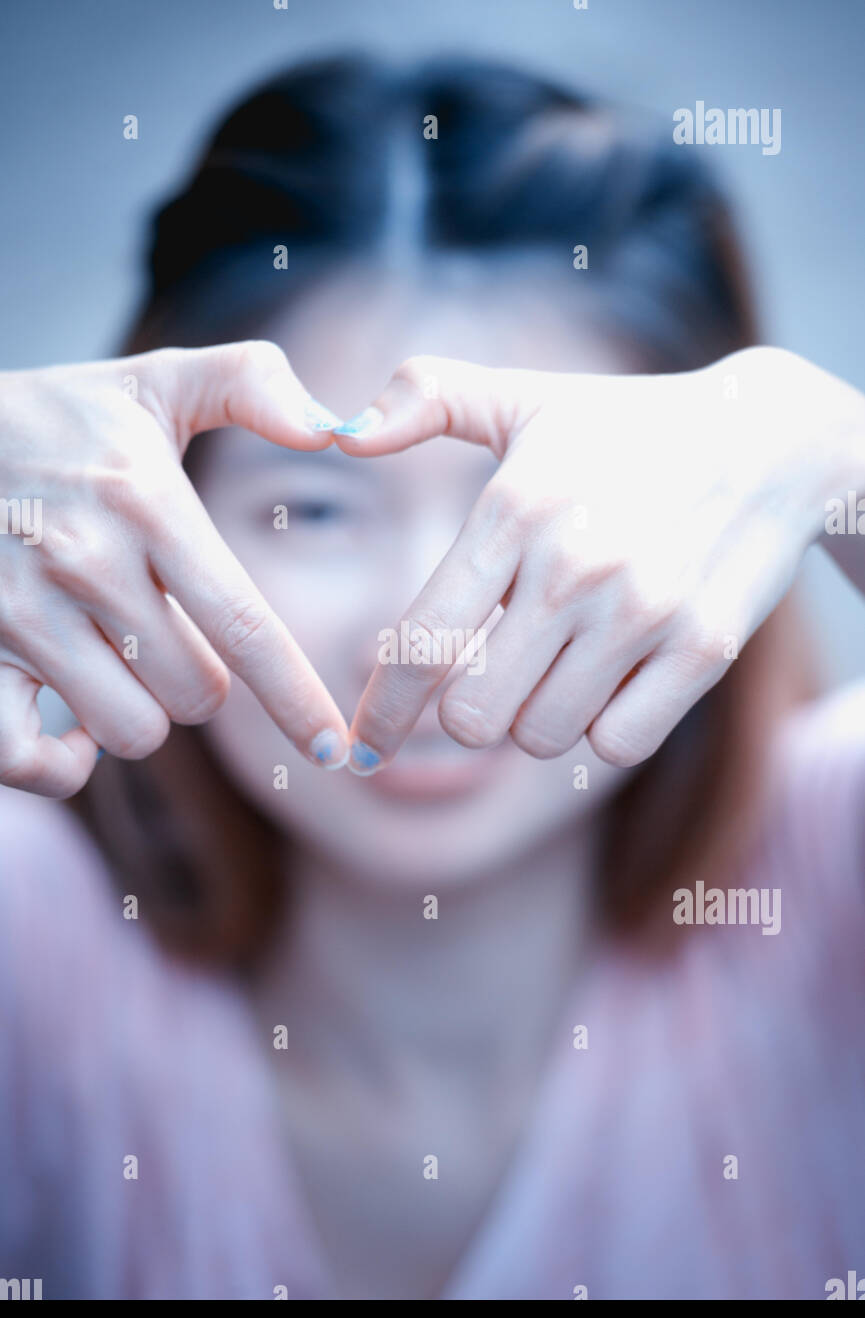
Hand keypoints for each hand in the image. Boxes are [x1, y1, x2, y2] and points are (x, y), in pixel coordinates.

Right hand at [0, 341, 347, 795]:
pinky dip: (60, 763)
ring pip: (131, 731)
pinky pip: (28, 761)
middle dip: (201, 679)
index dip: (296, 698)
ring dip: (139, 712)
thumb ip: (250, 385)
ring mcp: (20, 616)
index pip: (244, 628)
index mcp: (146, 505)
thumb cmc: (55, 421)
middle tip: (165, 633)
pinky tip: (70, 725)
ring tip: (116, 662)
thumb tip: (334, 431)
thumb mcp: (151, 384)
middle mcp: (84, 565)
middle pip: (197, 695)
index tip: (331, 746)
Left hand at [336, 346, 855, 771]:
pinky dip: (604, 728)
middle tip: (494, 673)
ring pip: (542, 737)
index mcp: (515, 509)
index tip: (364, 743)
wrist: (774, 441)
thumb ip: (427, 400)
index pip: (420, 645)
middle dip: (468, 710)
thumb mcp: (527, 400)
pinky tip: (614, 678)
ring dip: (538, 716)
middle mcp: (575, 566)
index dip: (380, 710)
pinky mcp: (705, 649)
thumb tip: (341, 429)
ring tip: (563, 660)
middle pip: (472, 719)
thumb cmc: (626, 429)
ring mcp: (645, 612)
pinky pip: (617, 745)